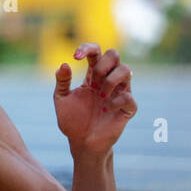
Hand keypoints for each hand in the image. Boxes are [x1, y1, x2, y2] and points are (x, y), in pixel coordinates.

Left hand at [54, 42, 136, 157]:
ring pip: (127, 70)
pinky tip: (105, 110)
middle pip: (114, 55)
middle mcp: (108, 81)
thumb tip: (64, 64)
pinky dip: (116, 101)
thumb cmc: (72, 119)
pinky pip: (129, 97)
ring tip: (99, 95)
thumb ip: (62, 81)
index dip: (87, 48)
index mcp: (92, 76)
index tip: (75, 56)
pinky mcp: (127, 109)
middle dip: (102, 64)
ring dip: (110, 79)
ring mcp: (119, 93)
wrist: (81, 142)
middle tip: (91, 81)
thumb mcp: (61, 98)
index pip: (96, 52)